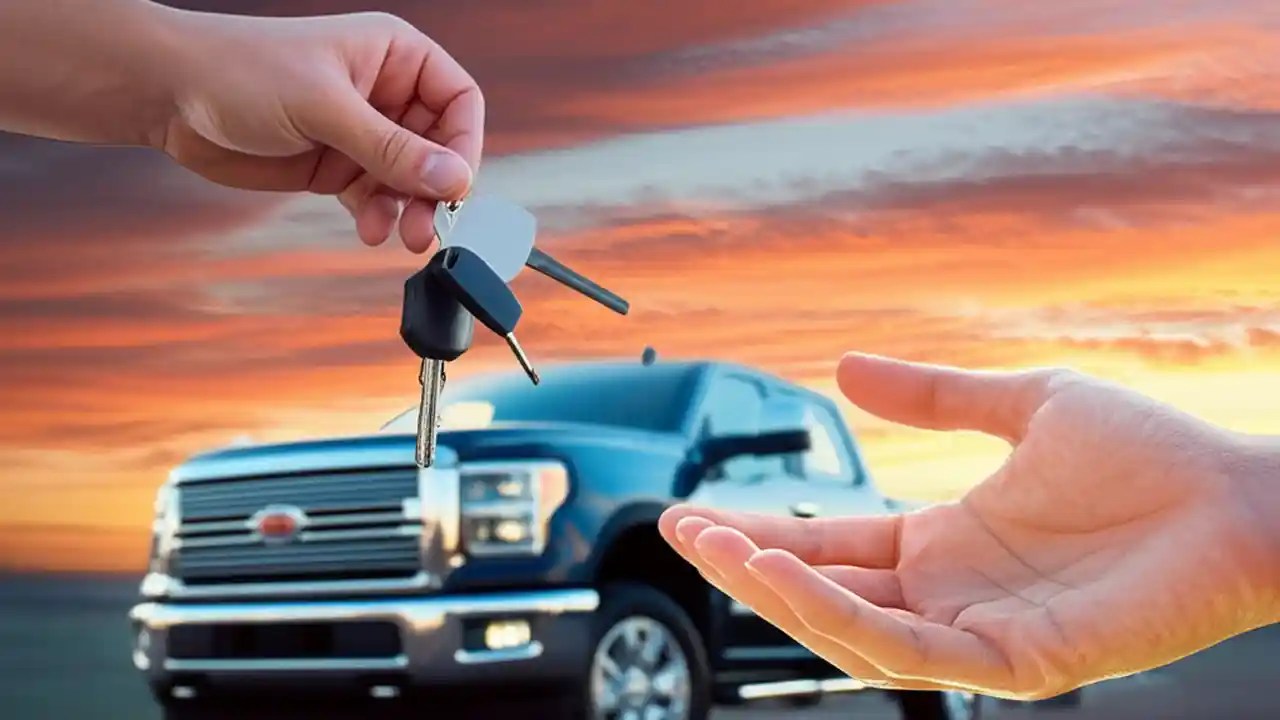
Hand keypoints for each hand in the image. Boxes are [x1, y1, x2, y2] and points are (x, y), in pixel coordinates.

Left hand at [155, 8, 482, 251]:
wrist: (167, 92)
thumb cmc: (239, 70)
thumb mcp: (324, 108)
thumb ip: (392, 148)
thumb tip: (454, 180)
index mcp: (394, 55)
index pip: (459, 100)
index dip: (464, 145)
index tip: (456, 186)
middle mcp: (384, 91)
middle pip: (438, 147)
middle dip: (435, 188)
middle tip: (427, 225)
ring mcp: (359, 130)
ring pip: (408, 179)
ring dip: (408, 209)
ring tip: (399, 234)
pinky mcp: (334, 164)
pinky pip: (375, 196)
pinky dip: (377, 216)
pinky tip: (369, 230)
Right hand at [660, 353, 1279, 699]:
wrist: (1241, 494)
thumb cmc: (1151, 456)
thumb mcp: (1021, 407)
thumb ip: (934, 397)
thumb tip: (845, 366)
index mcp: (946, 541)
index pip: (832, 544)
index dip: (763, 529)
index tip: (698, 508)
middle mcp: (950, 593)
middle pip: (823, 590)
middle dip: (745, 564)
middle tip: (678, 528)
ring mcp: (978, 632)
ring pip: (849, 629)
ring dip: (774, 591)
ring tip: (713, 546)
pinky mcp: (1013, 662)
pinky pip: (906, 649)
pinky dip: (837, 616)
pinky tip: (784, 574)